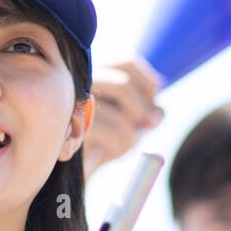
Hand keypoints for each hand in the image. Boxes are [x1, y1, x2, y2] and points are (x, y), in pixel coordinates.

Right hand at [83, 58, 162, 178]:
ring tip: (125, 142)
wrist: (73, 167)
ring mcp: (74, 105)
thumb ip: (148, 113)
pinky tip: (111, 149)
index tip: (155, 97)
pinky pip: (113, 135)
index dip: (148, 81)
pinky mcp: (74, 131)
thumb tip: (158, 114)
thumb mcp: (131, 123)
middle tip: (148, 125)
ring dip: (132, 135)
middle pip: (125, 85)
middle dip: (142, 109)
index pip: (128, 63)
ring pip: (122, 116)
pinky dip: (121, 145)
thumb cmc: (104, 140)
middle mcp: (81, 82)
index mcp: (95, 72)